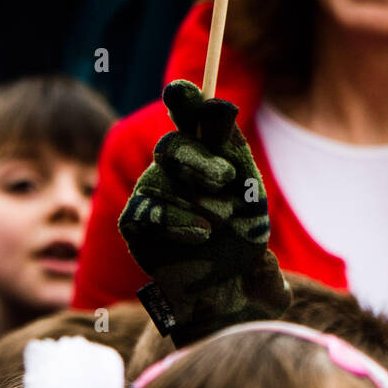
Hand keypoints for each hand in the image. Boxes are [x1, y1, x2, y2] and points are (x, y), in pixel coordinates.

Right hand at [118, 79, 289, 345]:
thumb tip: (223, 110)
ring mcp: (153, 190)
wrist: (224, 293)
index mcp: (208, 151)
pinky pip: (147, 209)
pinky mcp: (136, 221)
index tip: (188, 94)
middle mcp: (177, 165)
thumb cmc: (242, 242)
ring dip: (196, 195)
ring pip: (163, 173)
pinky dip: (177, 219)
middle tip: (227, 178)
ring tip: (219, 224)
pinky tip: (201, 234)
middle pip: (175, 143)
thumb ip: (238, 165)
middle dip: (201, 157)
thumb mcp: (251, 203)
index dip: (187, 101)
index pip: (193, 115)